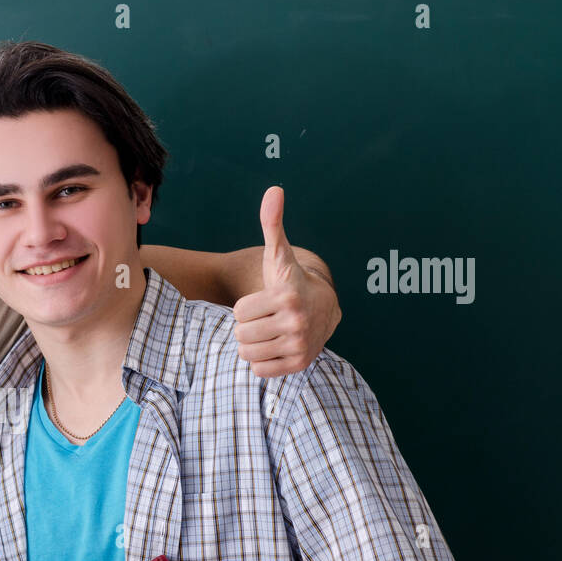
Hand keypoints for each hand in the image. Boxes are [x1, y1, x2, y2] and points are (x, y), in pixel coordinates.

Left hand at [232, 185, 340, 377]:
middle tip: (265, 318)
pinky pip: (259, 370)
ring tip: (269, 331)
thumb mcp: (279, 254)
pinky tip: (275, 346)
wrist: (323, 309)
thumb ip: (272, 224)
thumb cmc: (291, 281)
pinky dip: (262, 361)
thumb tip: (274, 190)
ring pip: (247, 353)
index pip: (238, 312)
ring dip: (253, 344)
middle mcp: (296, 323)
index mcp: (287, 296)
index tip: (262, 301)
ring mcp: (299, 346)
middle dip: (247, 327)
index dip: (245, 307)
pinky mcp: (299, 365)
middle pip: (241, 335)